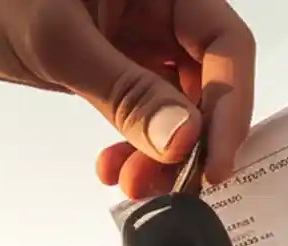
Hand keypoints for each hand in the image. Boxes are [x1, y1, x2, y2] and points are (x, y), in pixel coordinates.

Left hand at [0, 0, 255, 198]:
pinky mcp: (112, 62)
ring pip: (176, 104)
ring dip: (161, 152)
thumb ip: (125, 93)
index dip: (229, 106)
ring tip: (132, 186)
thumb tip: (184, 141)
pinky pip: (142, 110)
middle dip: (190, 140)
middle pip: (206, 80)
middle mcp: (158, 6)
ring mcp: (136, 36)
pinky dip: (133, 144)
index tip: (214, 162)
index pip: (225, 44)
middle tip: (167, 186)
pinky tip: (112, 167)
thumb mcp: (58, 41)